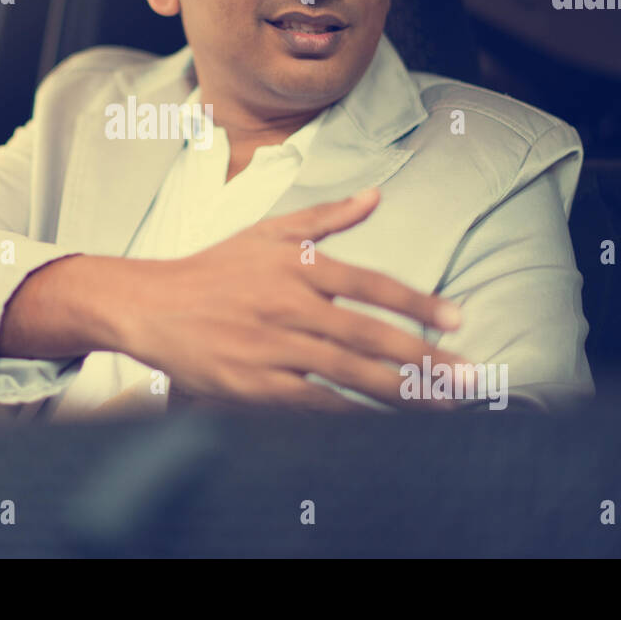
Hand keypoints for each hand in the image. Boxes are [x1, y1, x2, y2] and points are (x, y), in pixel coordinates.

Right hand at [115, 187, 466, 412]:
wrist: (150, 304)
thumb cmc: (213, 268)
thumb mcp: (267, 231)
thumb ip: (325, 216)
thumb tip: (375, 195)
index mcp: (297, 264)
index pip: (372, 284)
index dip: (418, 304)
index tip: (457, 321)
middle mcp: (290, 305)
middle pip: (370, 335)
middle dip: (426, 359)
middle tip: (471, 377)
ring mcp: (273, 347)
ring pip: (349, 372)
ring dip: (403, 392)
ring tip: (445, 405)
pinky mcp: (254, 384)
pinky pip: (314, 403)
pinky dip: (352, 414)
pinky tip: (385, 424)